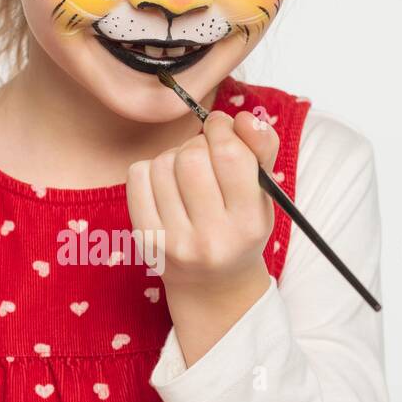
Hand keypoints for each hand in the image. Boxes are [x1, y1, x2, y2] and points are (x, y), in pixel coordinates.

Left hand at [126, 109, 279, 365]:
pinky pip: (137, 176)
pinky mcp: (146, 240)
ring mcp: (175, 242)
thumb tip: (242, 117)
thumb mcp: (264, 194)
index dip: (222, 129)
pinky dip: (150, 168)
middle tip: (206, 156)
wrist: (212, 284)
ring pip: (163, 163)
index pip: (230, 155)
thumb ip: (261, 149)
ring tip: (188, 175)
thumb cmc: (239, 228)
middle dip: (198, 144)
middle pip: (191, 157)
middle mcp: (212, 238)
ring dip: (175, 156)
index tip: (222, 129)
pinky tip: (165, 184)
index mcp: (249, 224)